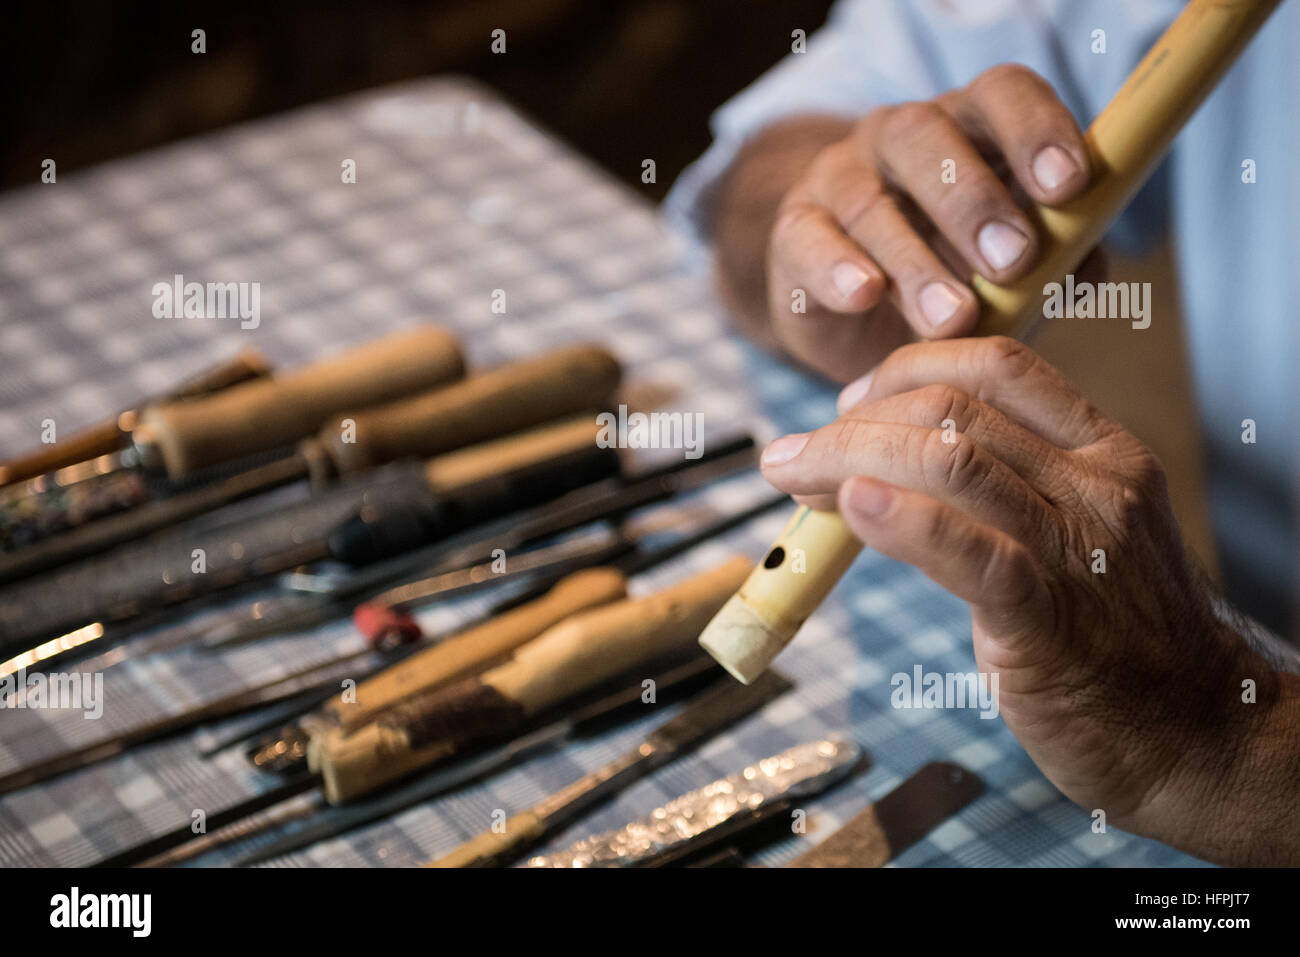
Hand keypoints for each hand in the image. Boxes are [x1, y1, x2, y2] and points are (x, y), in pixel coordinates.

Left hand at [759, 337, 1299, 864]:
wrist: (1194, 732)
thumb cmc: (1113, 634)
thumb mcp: (1075, 535)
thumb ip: (1003, 490)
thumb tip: (885, 465)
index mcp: (1102, 452)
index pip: (997, 365)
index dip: (905, 369)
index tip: (849, 402)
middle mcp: (1094, 485)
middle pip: (952, 408)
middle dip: (853, 421)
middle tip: (797, 453)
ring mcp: (1076, 548)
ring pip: (949, 461)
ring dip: (848, 457)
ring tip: (793, 476)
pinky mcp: (1050, 619)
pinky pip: (967, 551)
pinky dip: (898, 519)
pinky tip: (849, 508)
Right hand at [762, 64, 1091, 381]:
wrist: (851, 312)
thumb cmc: (949, 278)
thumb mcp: (1006, 272)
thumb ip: (1052, 264)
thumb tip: (1081, 270)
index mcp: (968, 128)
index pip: (1001, 94)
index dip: (1036, 129)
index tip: (1068, 187)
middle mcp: (899, 138)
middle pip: (928, 136)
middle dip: (974, 199)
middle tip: (1013, 260)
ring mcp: (838, 179)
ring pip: (869, 200)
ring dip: (916, 260)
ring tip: (953, 318)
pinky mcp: (793, 232)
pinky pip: (808, 241)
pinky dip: (837, 268)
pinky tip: (865, 295)